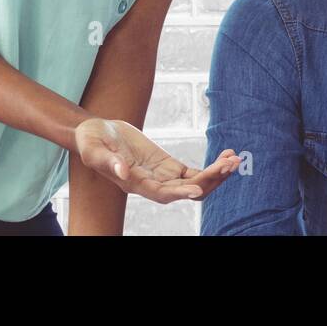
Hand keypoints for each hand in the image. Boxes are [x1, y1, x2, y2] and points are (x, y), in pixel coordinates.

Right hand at [74, 117, 240, 202]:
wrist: (95, 132)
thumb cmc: (91, 141)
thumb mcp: (93, 150)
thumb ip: (107, 162)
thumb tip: (123, 172)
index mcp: (134, 184)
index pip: (162, 194)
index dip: (180, 192)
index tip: (198, 188)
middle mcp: (151, 185)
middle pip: (185, 190)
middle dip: (209, 179)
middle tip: (230, 164)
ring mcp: (162, 176)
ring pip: (194, 182)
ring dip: (216, 174)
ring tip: (235, 159)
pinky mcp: (168, 165)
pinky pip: (194, 171)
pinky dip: (211, 166)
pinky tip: (227, 155)